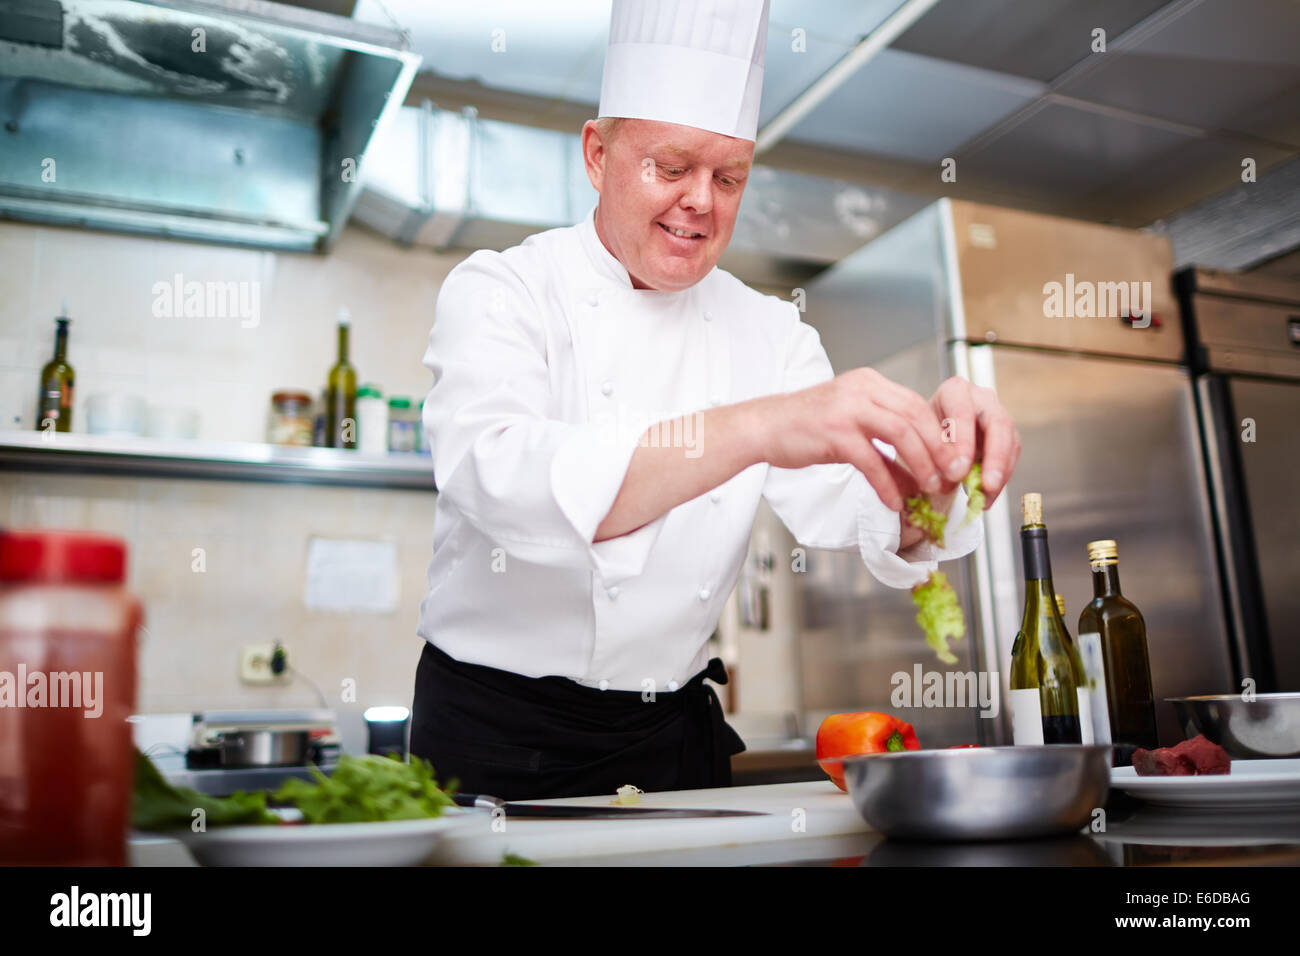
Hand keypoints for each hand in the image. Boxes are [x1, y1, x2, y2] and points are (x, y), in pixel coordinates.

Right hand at [755, 367, 963, 511]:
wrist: (762, 427)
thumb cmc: (804, 427)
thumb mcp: (849, 426)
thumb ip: (882, 442)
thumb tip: (915, 475)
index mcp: (868, 383)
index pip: (917, 403)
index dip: (940, 432)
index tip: (952, 458)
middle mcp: (861, 390)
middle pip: (916, 416)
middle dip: (940, 449)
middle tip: (952, 476)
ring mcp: (848, 410)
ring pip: (902, 434)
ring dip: (922, 465)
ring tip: (931, 488)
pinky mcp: (835, 434)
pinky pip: (872, 462)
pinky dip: (888, 485)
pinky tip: (894, 502)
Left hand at [928, 376, 1019, 505]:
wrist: (930, 435)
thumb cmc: (922, 434)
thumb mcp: (920, 441)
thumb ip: (932, 456)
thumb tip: (949, 480)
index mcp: (953, 391)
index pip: (962, 411)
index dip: (963, 441)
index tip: (958, 470)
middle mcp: (979, 397)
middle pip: (996, 423)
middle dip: (994, 457)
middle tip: (986, 484)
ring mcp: (997, 413)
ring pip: (1009, 439)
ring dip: (1000, 471)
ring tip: (987, 495)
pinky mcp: (1007, 432)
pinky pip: (1012, 453)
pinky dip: (1001, 477)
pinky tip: (988, 496)